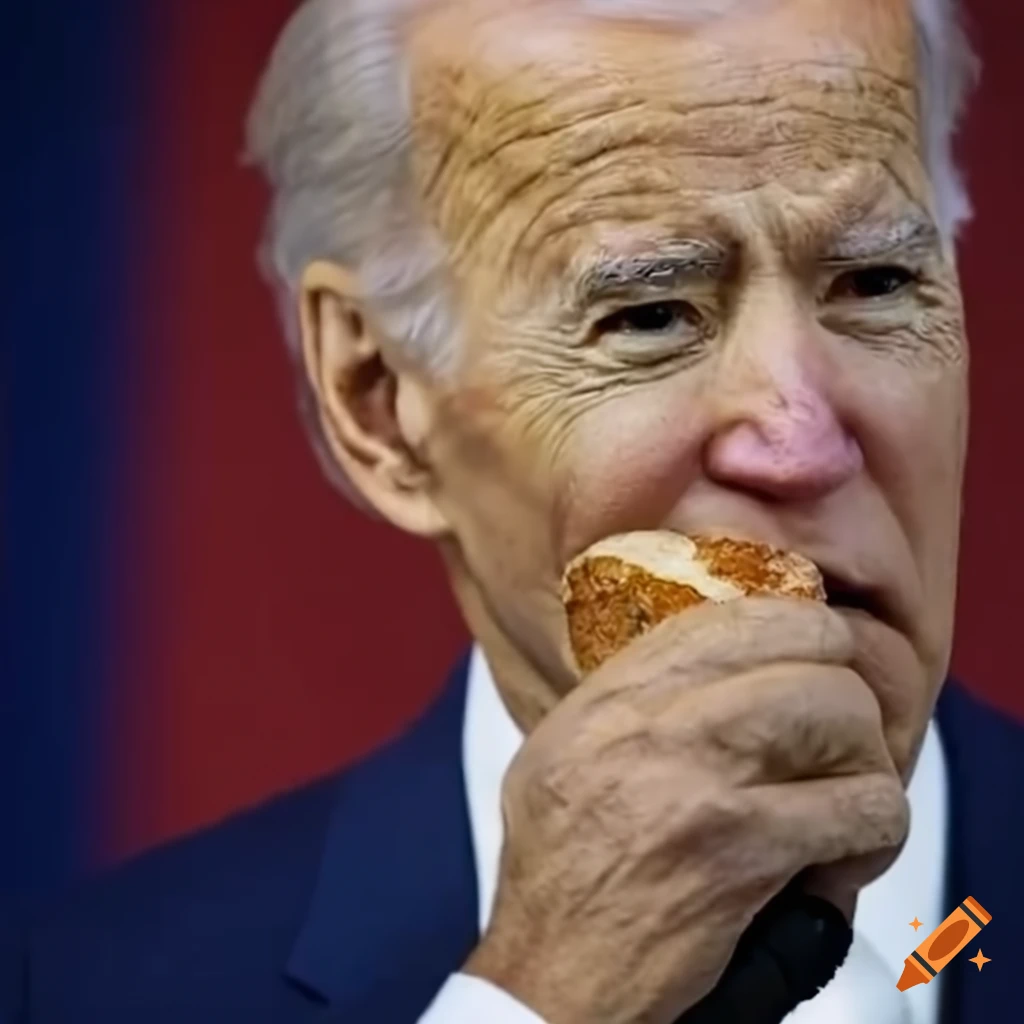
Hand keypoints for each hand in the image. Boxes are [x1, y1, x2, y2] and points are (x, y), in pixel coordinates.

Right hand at [464, 597, 909, 1023]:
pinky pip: (861, 809)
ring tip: (845, 793)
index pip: (734, 614)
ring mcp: (699, 784)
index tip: (813, 658)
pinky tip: (845, 853)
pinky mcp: (742, 853)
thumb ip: (624, 697)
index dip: (798, 627)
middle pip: (804, 648)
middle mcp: (651, 723)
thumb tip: (705, 660)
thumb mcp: (560, 750)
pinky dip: (875, 830)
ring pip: (841, 713)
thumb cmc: (555, 867)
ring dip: (863, 756)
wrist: (550, 973)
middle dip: (843, 688)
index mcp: (611, 695)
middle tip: (840, 732)